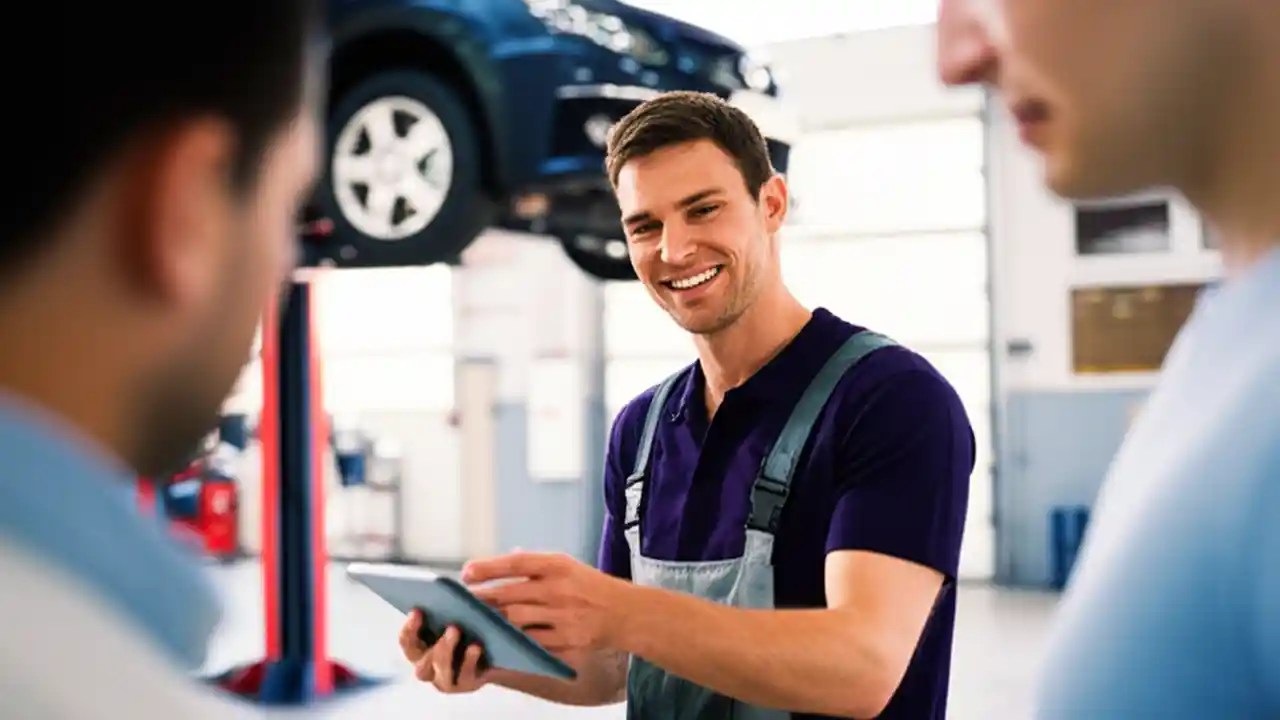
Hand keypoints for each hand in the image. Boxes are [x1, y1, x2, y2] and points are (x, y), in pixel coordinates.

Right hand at [398, 609, 488, 693]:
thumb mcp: (454, 617)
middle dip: (432, 642)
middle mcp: (428, 669)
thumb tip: (441, 594)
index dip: (410, 628)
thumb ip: (443, 610)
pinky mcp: (467, 684)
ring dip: (447, 650)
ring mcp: (447, 680)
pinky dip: (470, 660)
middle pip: (421, 663)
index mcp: (419, 650)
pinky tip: (476, 646)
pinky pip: (466, 675)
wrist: (495, 652)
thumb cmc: (468, 627)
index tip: (417, 610)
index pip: (407, 642)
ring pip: (441, 671)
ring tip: (456, 630)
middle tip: (447, 624)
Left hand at [464, 551, 631, 654]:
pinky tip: (503, 639)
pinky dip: (516, 640)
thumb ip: (537, 564)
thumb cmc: (590, 587)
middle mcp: (560, 590)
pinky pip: (532, 642)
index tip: (466, 572)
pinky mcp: (567, 642)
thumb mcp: (567, 566)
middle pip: (511, 595)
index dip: (488, 567)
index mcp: (559, 565)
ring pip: (517, 621)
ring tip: (479, 620)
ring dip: (496, 622)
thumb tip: (509, 556)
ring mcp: (564, 618)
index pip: (516, 563)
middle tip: (464, 602)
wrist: (625, 613)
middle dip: (483, 599)